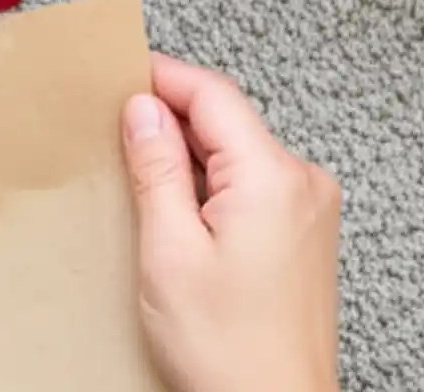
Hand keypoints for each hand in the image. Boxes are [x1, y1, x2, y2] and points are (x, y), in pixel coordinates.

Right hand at [122, 53, 341, 391]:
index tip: (121, 72)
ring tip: (138, 173)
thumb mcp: (170, 251)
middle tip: (113, 125)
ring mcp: (309, 208)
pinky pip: (252, 182)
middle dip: (170, 116)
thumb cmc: (228, 351)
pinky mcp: (304, 232)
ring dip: (188, 152)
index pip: (213, 94)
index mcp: (272, 177)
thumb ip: (157, 168)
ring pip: (238, 151)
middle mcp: (302, 182)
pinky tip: (177, 207)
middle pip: (227, 120)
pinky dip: (211, 181)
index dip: (162, 75)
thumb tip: (143, 109)